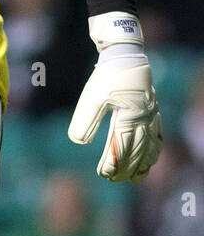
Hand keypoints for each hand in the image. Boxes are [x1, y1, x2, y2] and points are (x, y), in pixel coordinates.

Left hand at [68, 12, 162, 180]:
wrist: (126, 56)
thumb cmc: (107, 76)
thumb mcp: (91, 96)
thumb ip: (85, 119)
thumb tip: (79, 142)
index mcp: (130, 117)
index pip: (121, 147)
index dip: (112, 163)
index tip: (102, 173)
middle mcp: (144, 119)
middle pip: (136, 151)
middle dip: (125, 168)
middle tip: (113, 180)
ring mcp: (151, 116)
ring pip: (150, 146)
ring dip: (142, 164)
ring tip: (135, 178)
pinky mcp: (152, 112)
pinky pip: (157, 136)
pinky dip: (153, 150)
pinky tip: (150, 159)